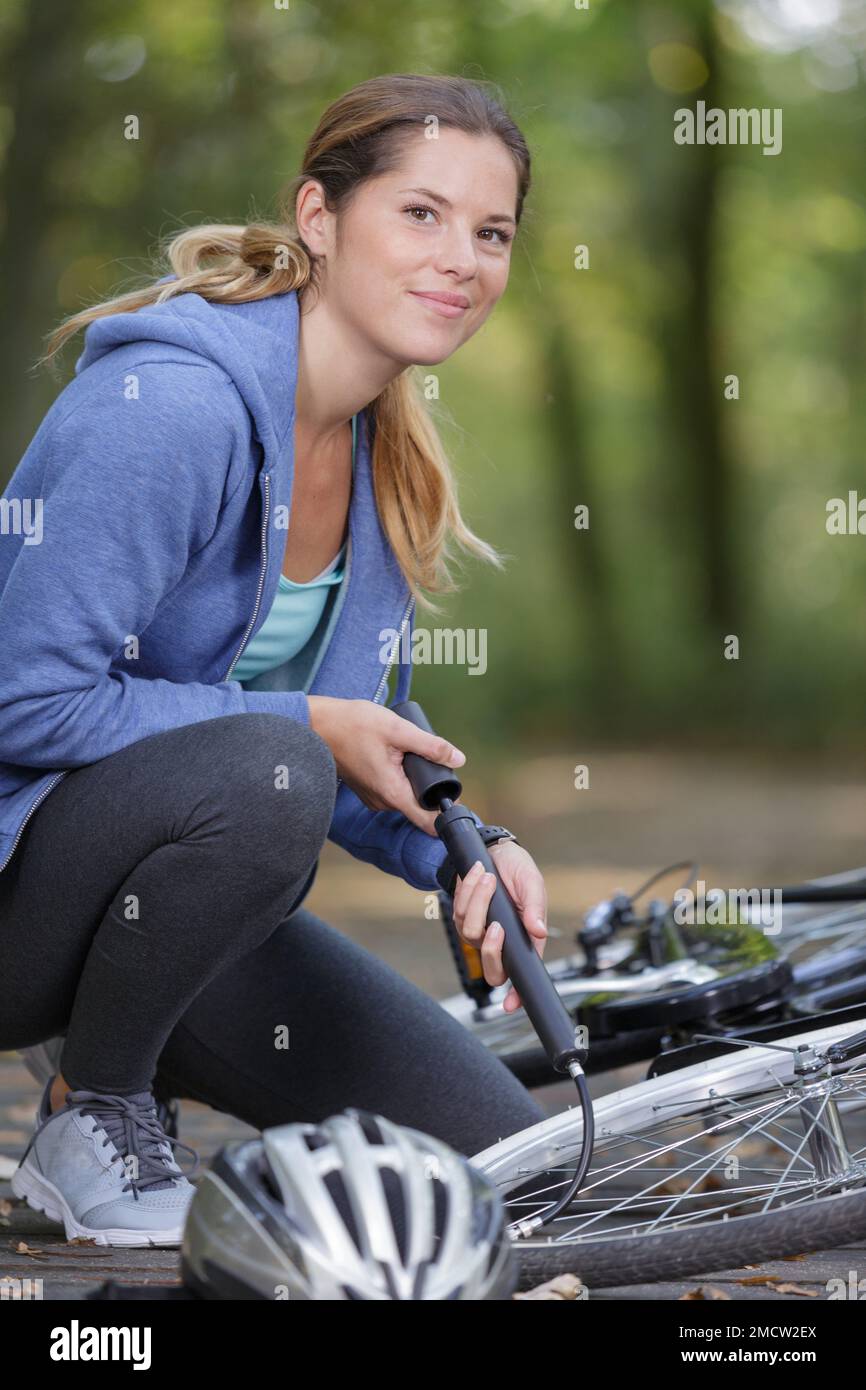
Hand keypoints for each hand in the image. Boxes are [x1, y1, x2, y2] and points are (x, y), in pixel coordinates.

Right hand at [307, 696, 464, 835]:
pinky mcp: (367, 790)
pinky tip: (394, 753)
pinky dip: (400, 775)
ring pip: (406, 794)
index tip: (458, 799)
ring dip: (414, 777)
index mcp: (393, 793)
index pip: (429, 821)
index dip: (448, 814)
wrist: (317, 724)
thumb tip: (458, 759)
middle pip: (421, 804)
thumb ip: (430, 746)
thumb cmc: (352, 724)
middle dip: (431, 783)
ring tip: (406, 749)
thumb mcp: (398, 730)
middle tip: (429, 755)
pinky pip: (393, 788)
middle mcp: (383, 802)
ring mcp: (373, 798)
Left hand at [452, 840, 547, 1012]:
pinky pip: (458, 913)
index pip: (521, 975)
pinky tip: (476, 875)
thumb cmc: (518, 870)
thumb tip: (538, 932)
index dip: (516, 996)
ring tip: (489, 877)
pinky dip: (467, 892)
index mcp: (524, 940)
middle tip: (498, 923)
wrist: (495, 850)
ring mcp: (479, 932)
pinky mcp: (462, 918)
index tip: (510, 1005)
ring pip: (471, 932)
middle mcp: (501, 941)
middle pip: (491, 968)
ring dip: (478, 902)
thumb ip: (536, 908)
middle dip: (491, 948)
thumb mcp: (532, 883)